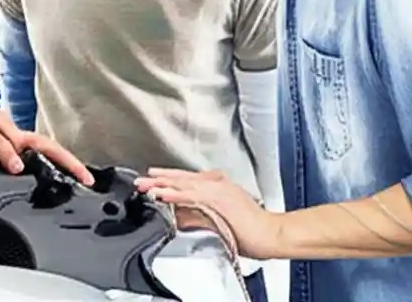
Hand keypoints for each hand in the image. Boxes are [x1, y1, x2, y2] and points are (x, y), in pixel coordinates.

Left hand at [135, 167, 284, 259]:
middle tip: (140, 181)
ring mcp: (216, 190)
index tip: (152, 179)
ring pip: (182, 184)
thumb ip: (203, 212)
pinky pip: (190, 196)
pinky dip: (174, 194)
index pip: (187, 179)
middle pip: (181, 178)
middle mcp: (216, 184)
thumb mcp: (224, 214)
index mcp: (218, 185)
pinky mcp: (217, 200)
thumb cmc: (254, 229)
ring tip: (145, 185)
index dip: (168, 178)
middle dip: (159, 179)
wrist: (271, 233)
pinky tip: (161, 194)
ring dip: (161, 184)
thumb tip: (183, 217)